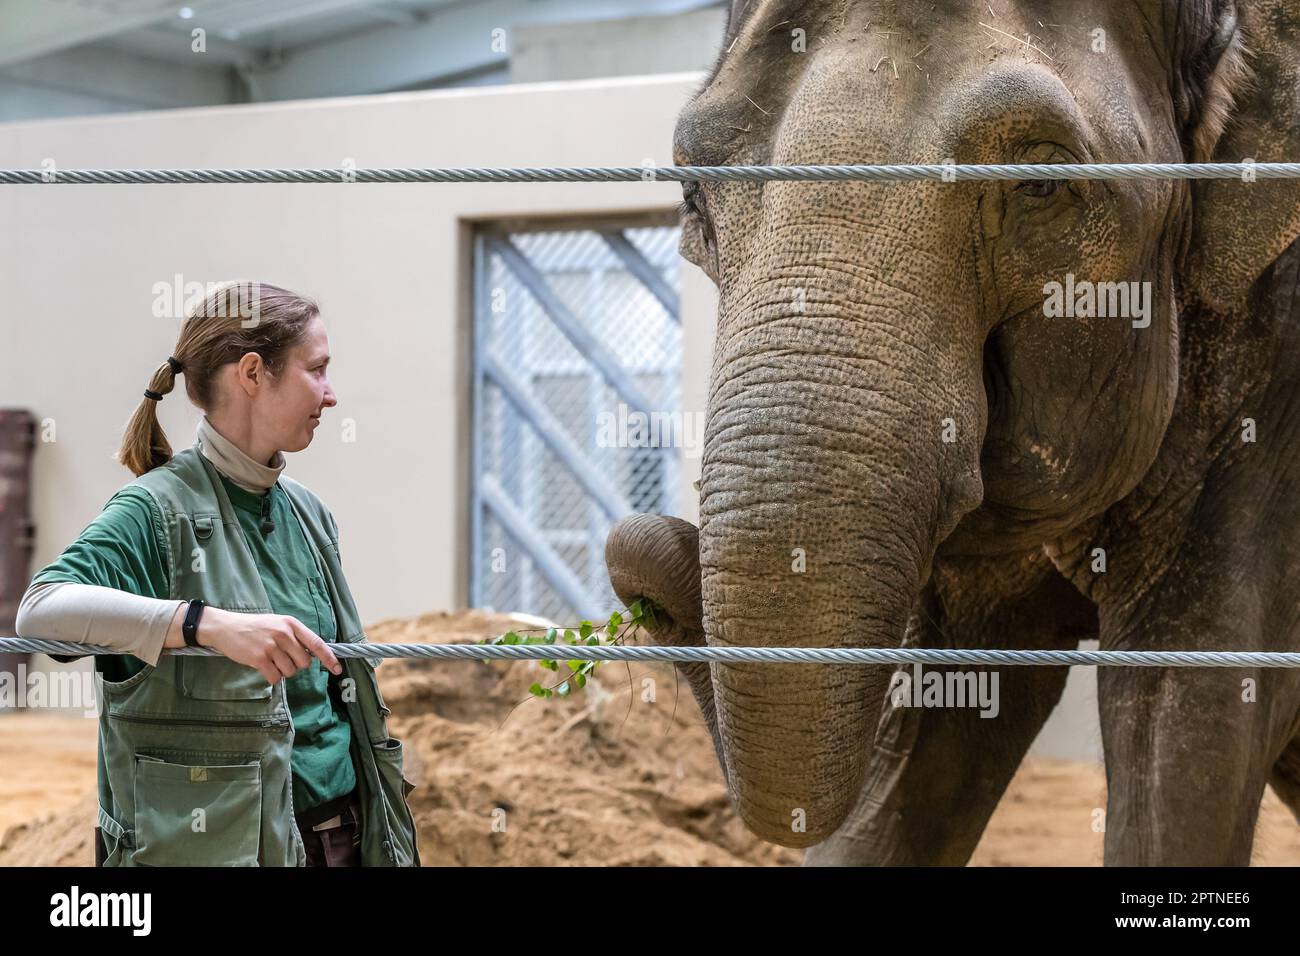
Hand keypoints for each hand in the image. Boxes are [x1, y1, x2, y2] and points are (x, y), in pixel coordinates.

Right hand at [190, 606, 342, 683]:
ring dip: (281, 671)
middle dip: (296, 666)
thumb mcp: (278, 624)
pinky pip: (275, 677)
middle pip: (304, 663)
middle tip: (282, 659)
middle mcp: (284, 634)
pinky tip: (263, 667)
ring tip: (270, 660)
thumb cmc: (255, 627)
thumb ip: (295, 637)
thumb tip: (312, 655)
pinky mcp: (259, 658)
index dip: (329, 658)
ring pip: (290, 672)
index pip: (317, 644)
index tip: (337, 669)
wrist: (226, 627)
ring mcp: (271, 646)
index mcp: (291, 624)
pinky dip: (271, 677)